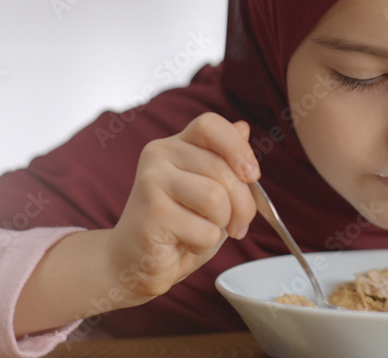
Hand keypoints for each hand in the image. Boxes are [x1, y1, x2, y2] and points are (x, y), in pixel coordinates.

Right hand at [105, 113, 260, 302]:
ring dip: (223, 223)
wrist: (136, 262)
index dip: (238, 148)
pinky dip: (205, 243)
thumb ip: (225, 161)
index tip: (252, 175)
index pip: (210, 125)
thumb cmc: (179, 227)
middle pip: (222, 169)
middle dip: (244, 204)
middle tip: (237, 225)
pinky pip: (205, 229)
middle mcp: (159, 155)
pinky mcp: (152, 214)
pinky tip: (185, 243)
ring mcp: (151, 181)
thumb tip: (243, 127)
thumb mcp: (211, 191)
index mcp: (175, 144)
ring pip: (216, 197)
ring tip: (206, 231)